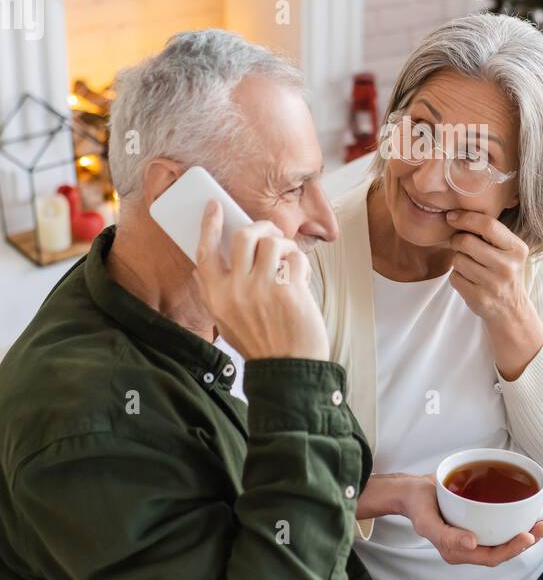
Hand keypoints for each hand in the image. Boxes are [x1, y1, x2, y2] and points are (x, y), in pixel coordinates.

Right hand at [195, 201, 328, 361]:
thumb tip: (204, 267)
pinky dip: (300, 263)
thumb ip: (217, 292)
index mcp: (216, 297)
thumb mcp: (226, 321)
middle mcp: (236, 290)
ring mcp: (263, 289)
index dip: (208, 225)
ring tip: (288, 261)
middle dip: (260, 227)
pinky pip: (295, 257)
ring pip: (273, 242)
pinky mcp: (289, 290)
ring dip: (284, 246)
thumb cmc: (261, 344)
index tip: (214, 207)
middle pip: (243, 236)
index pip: (205, 252)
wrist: (288, 371)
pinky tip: (300, 278)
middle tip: (269, 233)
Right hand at [402, 474, 542, 566]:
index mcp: (458, 552)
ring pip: (506, 537)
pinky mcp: (479, 520)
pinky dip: (518, 519)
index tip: (528, 536)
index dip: (512, 549)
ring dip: (528, 532)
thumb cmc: (417, 506)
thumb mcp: (426, 522)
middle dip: (528, 540)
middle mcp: (470, 545)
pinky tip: (532, 511)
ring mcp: (475, 533)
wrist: (412, 491)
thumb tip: (472, 544)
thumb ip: (446, 536)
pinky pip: (501, 524)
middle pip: (504, 548)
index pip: (491, 557)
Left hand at [446, 209, 532, 323]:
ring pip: (458, 260)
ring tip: (471, 267)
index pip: (488, 225)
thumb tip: (456, 215)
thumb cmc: (505, 273)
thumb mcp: (508, 252)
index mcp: (517, 249)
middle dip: (457, 240)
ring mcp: (493, 284)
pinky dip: (457, 277)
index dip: (466, 218)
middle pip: (466, 242)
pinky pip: (454, 277)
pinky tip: (470, 281)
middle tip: (459, 244)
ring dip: (458, 261)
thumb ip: (491, 234)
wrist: (511, 310)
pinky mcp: (479, 298)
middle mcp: (507, 266)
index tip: (452, 216)